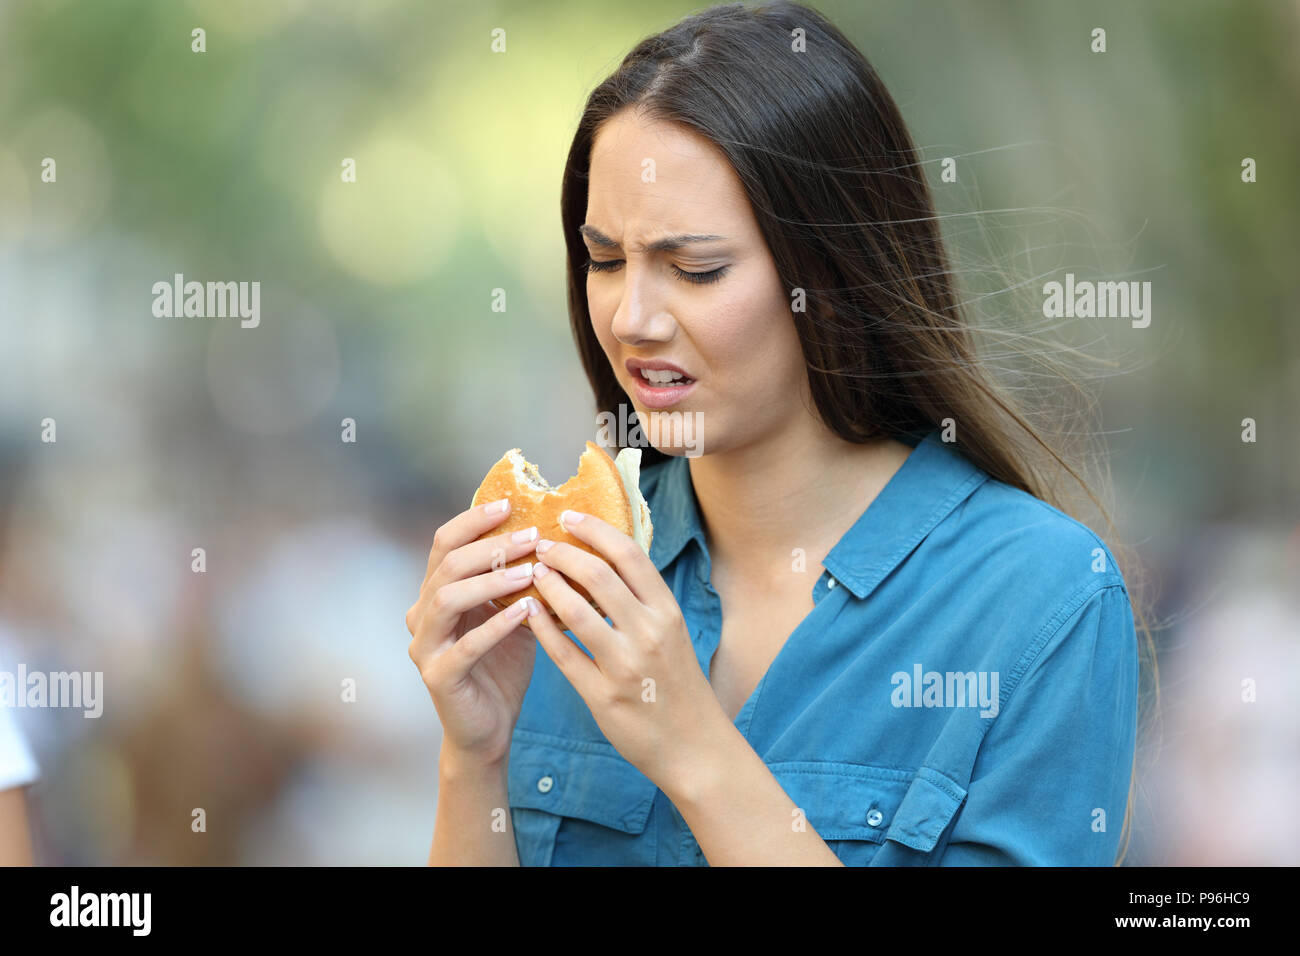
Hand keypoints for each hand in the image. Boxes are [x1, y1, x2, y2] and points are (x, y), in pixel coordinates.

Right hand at [406, 497, 545, 766]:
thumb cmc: (503, 666)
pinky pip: (464, 646)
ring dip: (491, 580)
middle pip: (448, 564)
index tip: (510, 504)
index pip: (446, 543)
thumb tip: (556, 535)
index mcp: (438, 592)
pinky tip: (526, 611)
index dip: (474, 520)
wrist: (489, 729)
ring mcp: (425, 646)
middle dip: (492, 546)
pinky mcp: (438, 677)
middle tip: (533, 536)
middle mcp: (422, 613)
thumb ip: (520, 579)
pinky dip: (495, 625)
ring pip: (446, 598)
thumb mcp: (513, 613)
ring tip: (531, 570)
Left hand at [523, 509, 727, 787]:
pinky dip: (542, 629)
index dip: (595, 530)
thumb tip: (606, 557)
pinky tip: (527, 613)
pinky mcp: (603, 696)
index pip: (629, 554)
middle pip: (599, 575)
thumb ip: (642, 599)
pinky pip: (564, 654)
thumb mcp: (672, 633)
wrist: (694, 746)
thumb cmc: (678, 684)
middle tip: (541, 545)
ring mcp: (626, 666)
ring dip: (547, 586)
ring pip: (576, 611)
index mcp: (667, 611)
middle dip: (563, 554)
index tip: (568, 517)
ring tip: (532, 574)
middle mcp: (649, 633)